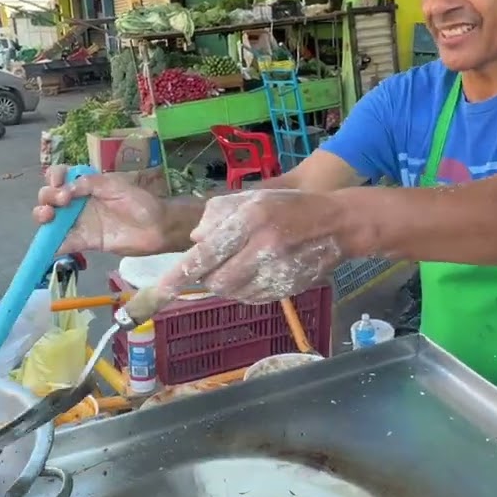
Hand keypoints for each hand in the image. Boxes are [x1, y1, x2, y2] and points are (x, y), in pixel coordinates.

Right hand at [33, 166, 166, 255]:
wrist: (158, 227)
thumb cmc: (140, 202)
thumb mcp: (116, 185)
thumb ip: (91, 183)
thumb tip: (66, 188)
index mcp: (86, 185)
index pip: (60, 176)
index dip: (54, 177)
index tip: (59, 182)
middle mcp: (78, 202)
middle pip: (50, 197)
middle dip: (46, 196)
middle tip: (61, 200)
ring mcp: (80, 222)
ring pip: (51, 220)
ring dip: (42, 217)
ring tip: (48, 216)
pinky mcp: (85, 242)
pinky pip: (64, 243)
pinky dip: (53, 245)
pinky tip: (50, 244)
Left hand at [157, 189, 347, 302]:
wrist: (337, 225)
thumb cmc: (289, 206)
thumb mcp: (253, 197)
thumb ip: (218, 214)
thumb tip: (195, 239)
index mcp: (251, 220)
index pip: (206, 254)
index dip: (179, 276)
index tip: (159, 292)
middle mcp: (263, 247)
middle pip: (216, 281)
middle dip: (207, 278)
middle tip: (213, 265)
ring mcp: (277, 271)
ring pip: (233, 293)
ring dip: (226, 285)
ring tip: (238, 265)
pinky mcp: (286, 289)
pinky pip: (252, 299)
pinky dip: (244, 291)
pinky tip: (255, 274)